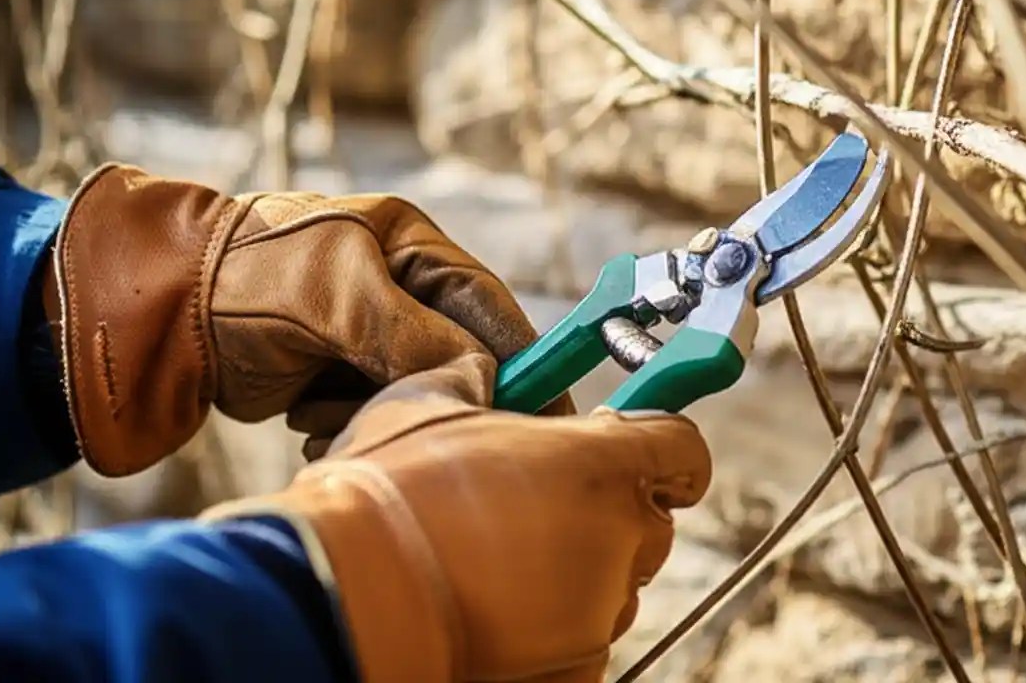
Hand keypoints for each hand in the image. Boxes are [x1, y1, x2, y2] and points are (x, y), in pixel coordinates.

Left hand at [44, 163, 572, 475]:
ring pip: (413, 392)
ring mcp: (366, 334)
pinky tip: (305, 418)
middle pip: (454, 355)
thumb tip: (480, 381)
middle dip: (433, 393)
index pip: (485, 303)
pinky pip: (371, 413)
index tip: (547, 409)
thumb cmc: (245, 279)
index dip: (521, 356)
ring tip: (321, 410)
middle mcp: (396, 287)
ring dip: (376, 413)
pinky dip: (346, 426)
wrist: (152, 313)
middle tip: (422, 428)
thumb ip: (415, 335)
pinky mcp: (335, 375)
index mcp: (408, 245)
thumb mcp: (336, 295)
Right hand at [202, 360, 711, 682]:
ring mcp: (599, 609)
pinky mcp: (577, 668)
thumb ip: (481, 380)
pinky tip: (497, 613)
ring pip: (614, 583)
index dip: (665, 450)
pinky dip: (555, 630)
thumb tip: (485, 372)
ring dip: (577, 571)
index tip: (643, 455)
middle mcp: (618, 537)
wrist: (342, 595)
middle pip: (648, 520)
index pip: (682, 450)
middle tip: (536, 511)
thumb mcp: (426, 401)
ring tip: (498, 566)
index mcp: (597, 464)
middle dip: (607, 513)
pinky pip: (586, 639)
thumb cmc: (384, 494)